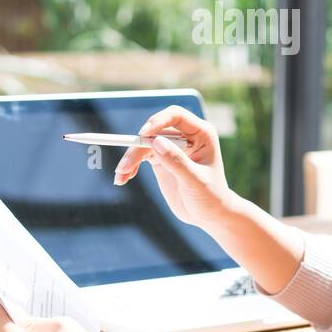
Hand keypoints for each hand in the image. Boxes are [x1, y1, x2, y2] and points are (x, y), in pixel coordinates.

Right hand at [112, 105, 234, 229]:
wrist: (210, 214)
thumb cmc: (210, 196)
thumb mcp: (195, 181)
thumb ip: (177, 161)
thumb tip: (156, 142)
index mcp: (201, 133)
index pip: (176, 116)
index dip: (158, 121)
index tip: (143, 134)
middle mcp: (186, 136)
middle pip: (155, 130)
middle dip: (138, 146)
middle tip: (125, 166)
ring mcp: (172, 147)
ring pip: (145, 143)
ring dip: (131, 158)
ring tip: (120, 176)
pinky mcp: (161, 159)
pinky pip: (141, 156)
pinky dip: (131, 166)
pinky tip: (124, 178)